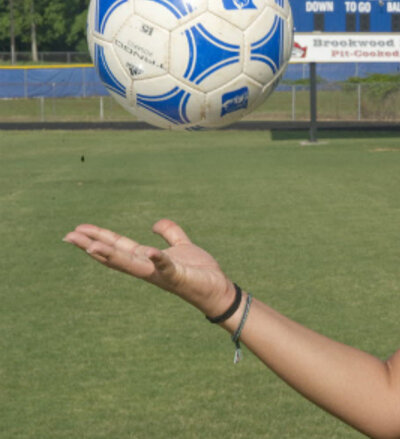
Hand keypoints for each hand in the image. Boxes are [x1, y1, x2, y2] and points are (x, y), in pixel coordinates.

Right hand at [63, 219, 234, 318]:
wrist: (218, 289)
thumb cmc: (199, 271)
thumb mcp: (182, 246)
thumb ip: (170, 234)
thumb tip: (154, 224)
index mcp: (147, 259)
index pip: (118, 246)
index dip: (98, 237)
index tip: (77, 229)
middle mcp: (148, 268)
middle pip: (116, 255)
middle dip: (92, 246)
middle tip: (69, 236)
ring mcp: (161, 274)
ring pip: (132, 264)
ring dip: (112, 255)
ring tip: (91, 246)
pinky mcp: (178, 277)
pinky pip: (167, 267)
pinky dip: (158, 260)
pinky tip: (149, 251)